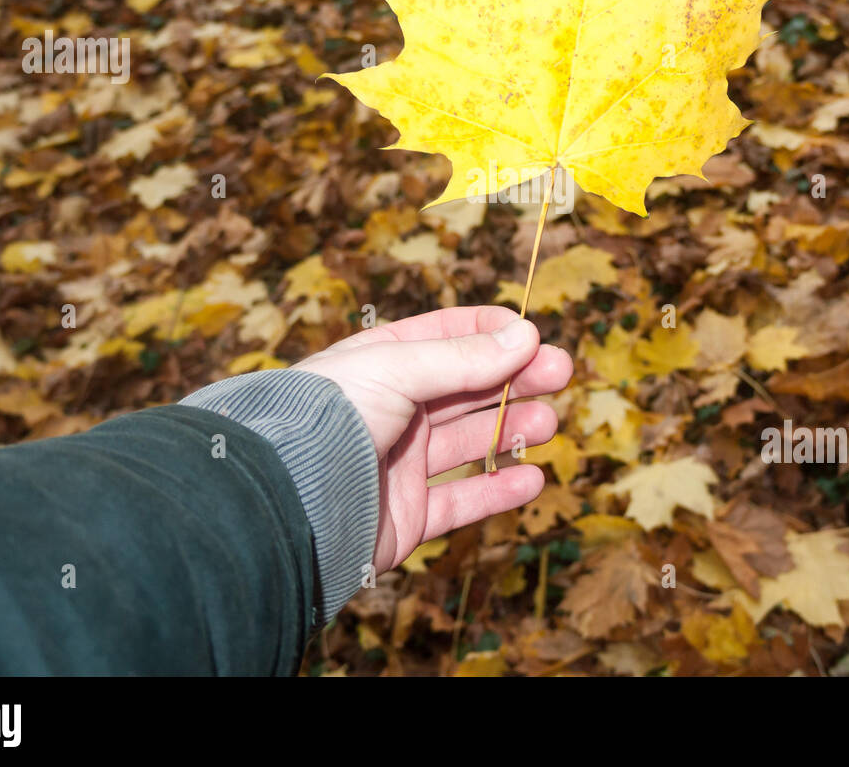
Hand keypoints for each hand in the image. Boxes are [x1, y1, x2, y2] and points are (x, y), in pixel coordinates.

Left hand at [294, 306, 572, 573]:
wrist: (286, 499)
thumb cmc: (328, 416)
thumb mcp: (395, 366)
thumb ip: (463, 357)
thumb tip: (526, 335)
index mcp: (382, 363)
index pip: (447, 336)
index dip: (493, 333)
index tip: (533, 334)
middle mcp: (394, 410)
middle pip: (468, 387)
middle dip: (517, 378)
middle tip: (562, 373)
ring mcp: (400, 464)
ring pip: (470, 442)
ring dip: (513, 429)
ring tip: (547, 424)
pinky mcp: (406, 516)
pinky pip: (461, 501)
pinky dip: (499, 491)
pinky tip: (531, 479)